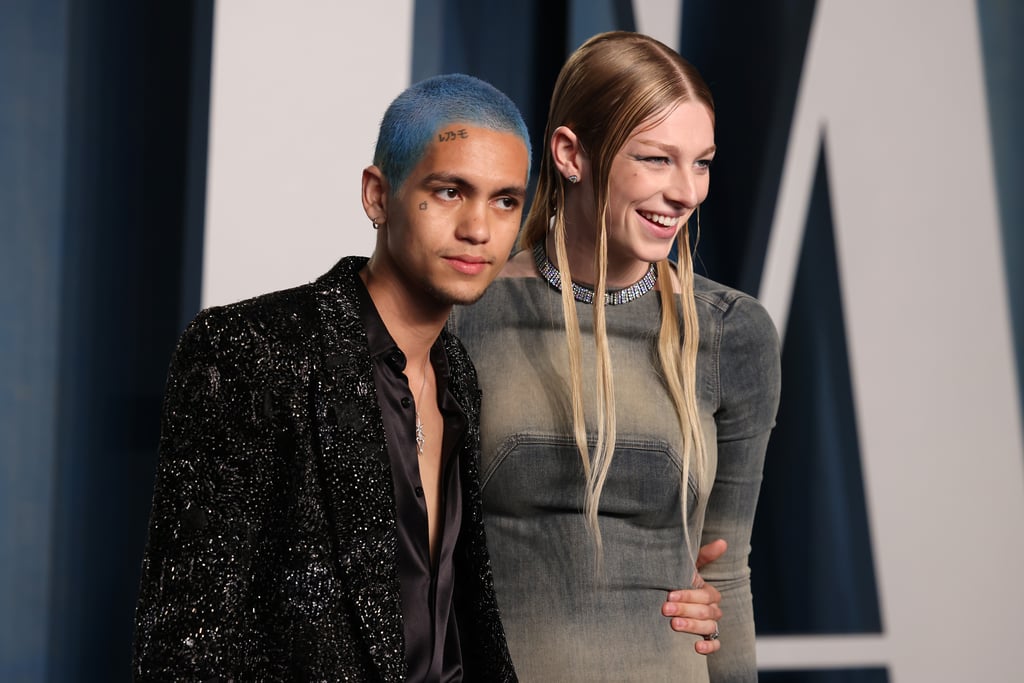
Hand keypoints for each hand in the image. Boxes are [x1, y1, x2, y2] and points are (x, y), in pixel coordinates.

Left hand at [661, 539, 726, 653]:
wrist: (668, 601)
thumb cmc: (680, 581)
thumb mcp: (689, 567)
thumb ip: (704, 555)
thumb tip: (723, 542)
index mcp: (709, 593)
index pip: (705, 596)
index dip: (688, 595)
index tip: (670, 595)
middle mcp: (713, 609)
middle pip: (705, 611)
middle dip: (684, 610)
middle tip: (665, 609)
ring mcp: (710, 625)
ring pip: (709, 627)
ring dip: (692, 627)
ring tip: (674, 625)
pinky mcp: (708, 639)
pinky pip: (715, 645)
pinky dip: (708, 647)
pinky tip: (696, 647)